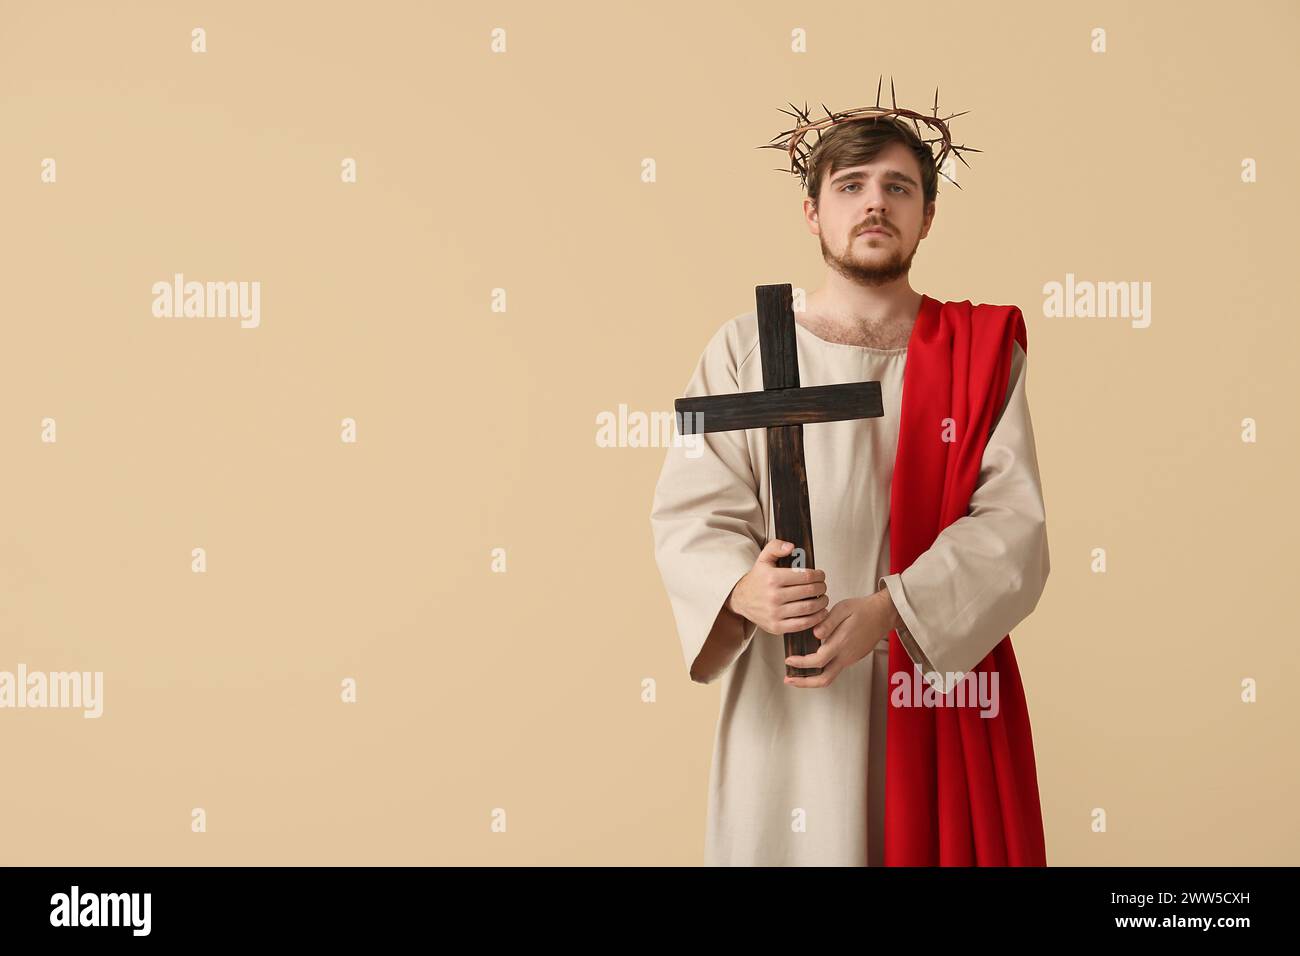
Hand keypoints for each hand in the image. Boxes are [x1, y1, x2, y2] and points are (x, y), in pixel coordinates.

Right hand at [726, 539, 828, 635]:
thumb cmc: (757, 580)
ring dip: (822, 603)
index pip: (805, 576)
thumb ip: (776, 547)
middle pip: (809, 591)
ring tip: (823, 598)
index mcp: (772, 578)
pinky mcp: (776, 626)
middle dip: (821, 588)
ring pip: (808, 608)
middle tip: (823, 586)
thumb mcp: (763, 559)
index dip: (818, 575)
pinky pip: (802, 624)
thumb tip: (791, 547)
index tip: (821, 575)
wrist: (741, 600)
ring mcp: (775, 613)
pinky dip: (815, 619)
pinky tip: (820, 613)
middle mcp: (773, 596)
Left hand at [783, 589, 900, 687]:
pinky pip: (834, 669)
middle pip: (824, 680)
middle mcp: (846, 656)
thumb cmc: (862, 609)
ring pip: (829, 677)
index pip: (818, 661)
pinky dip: (820, 671)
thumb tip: (815, 633)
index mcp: (842, 643)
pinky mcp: (851, 658)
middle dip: (804, 683)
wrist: (883, 615)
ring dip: (811, 679)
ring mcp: (850, 659)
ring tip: (797, 674)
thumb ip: (828, 622)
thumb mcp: (843, 609)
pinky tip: (811, 663)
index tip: (789, 660)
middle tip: (789, 679)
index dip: (801, 663)